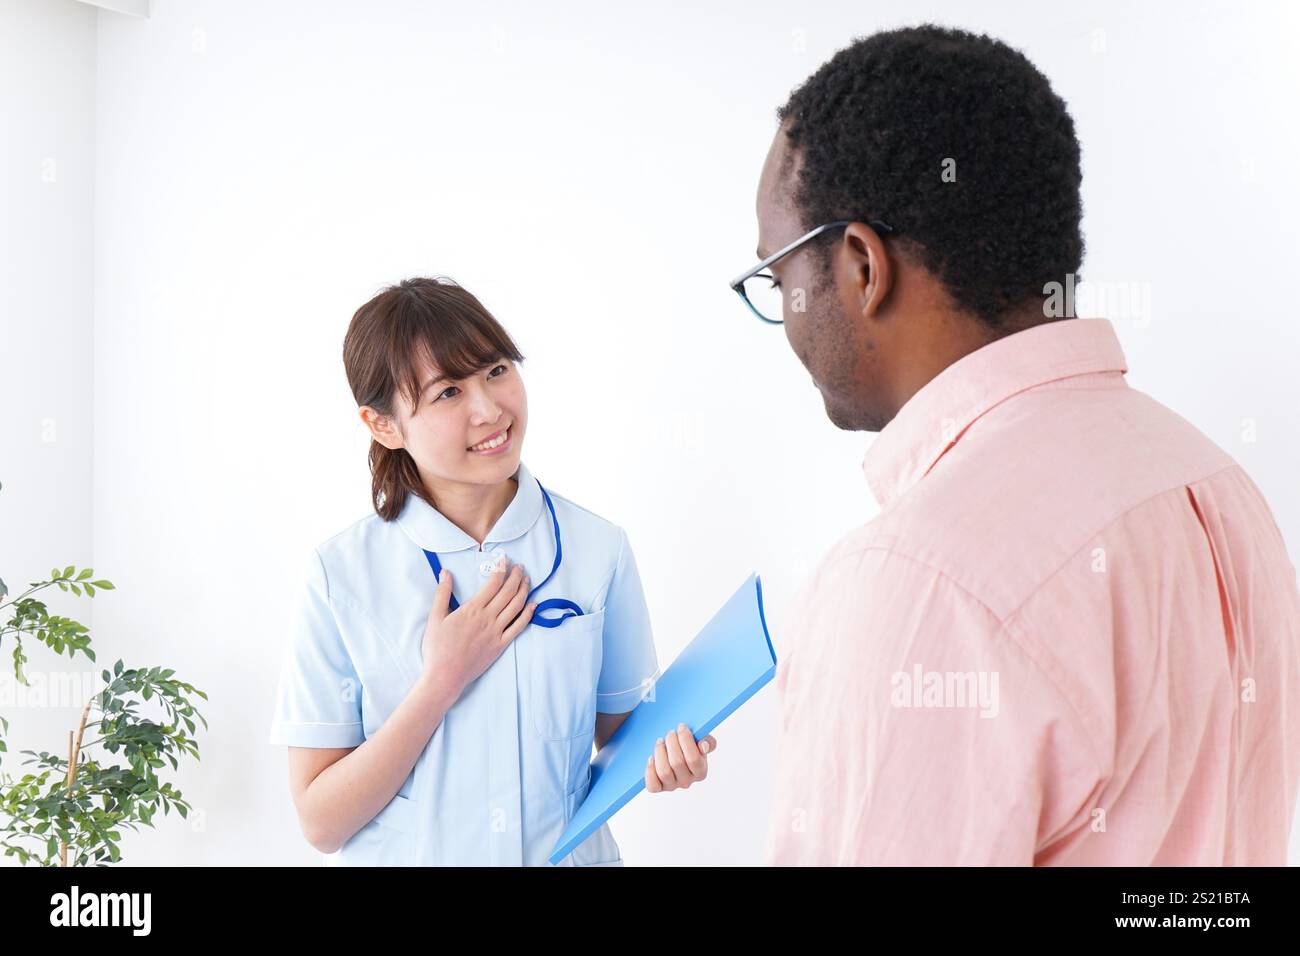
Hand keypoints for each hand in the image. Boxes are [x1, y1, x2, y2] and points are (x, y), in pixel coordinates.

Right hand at [420, 559, 535, 695]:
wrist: (445, 675)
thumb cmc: (437, 648)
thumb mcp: (435, 617)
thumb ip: (442, 593)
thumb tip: (445, 572)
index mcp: (472, 609)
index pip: (493, 583)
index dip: (501, 569)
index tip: (504, 559)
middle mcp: (488, 618)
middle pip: (508, 592)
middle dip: (516, 576)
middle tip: (520, 566)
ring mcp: (497, 632)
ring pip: (516, 606)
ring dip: (524, 590)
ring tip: (527, 580)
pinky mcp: (501, 645)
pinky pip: (519, 627)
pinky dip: (528, 614)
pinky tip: (533, 605)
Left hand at [645, 724, 716, 792]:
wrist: (675, 754)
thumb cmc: (689, 747)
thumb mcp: (702, 742)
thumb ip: (708, 742)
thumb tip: (703, 746)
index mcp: (700, 772)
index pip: (694, 759)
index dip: (686, 741)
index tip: (682, 727)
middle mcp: (687, 782)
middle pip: (677, 763)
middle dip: (672, 743)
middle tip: (670, 733)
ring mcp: (672, 786)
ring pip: (664, 772)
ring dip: (660, 752)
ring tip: (660, 742)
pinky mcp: (659, 788)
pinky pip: (653, 785)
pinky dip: (650, 771)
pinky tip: (651, 758)